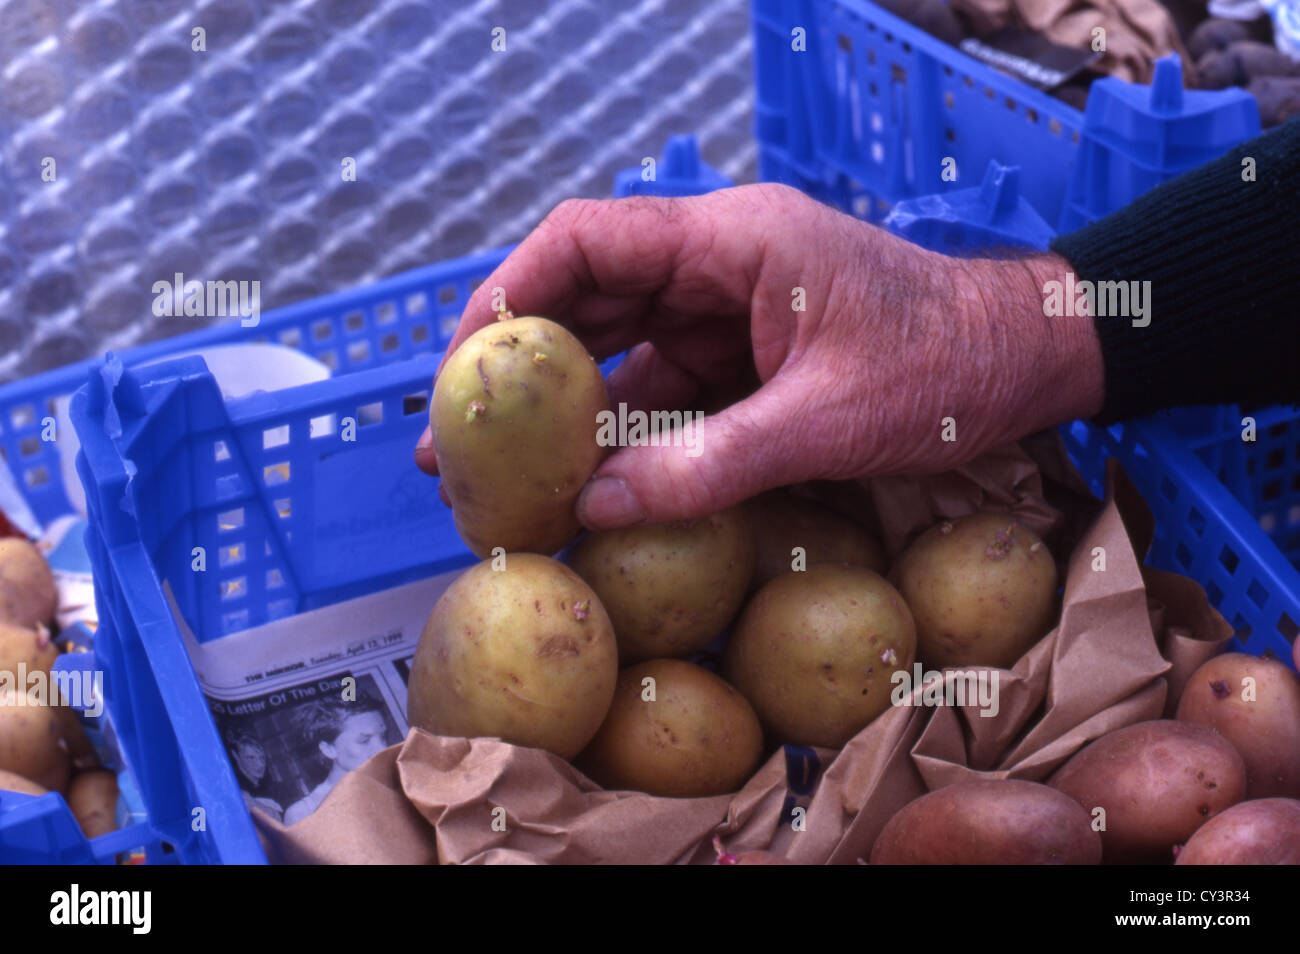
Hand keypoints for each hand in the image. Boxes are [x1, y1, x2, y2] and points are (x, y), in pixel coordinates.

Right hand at [415, 184, 1103, 528]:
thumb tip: (593, 509)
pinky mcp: (746, 359)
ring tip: (495, 479)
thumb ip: (707, 465)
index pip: (588, 242)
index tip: (460, 367)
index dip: (509, 297)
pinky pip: (663, 391)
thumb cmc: (945, 369)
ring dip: (561, 412)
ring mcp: (729, 312)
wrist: (1027, 365)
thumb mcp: (823, 422)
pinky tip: (580, 484)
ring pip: (618, 351)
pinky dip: (620, 435)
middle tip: (453, 439)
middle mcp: (717, 265)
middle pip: (586, 297)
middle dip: (516, 369)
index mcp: (732, 240)